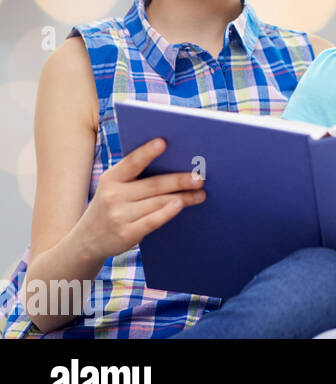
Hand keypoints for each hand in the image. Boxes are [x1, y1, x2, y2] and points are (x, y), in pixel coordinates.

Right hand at [72, 137, 206, 261]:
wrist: (87, 241)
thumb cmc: (110, 206)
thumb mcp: (113, 188)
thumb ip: (135, 176)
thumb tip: (174, 164)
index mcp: (111, 178)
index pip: (131, 163)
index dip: (147, 152)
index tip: (163, 142)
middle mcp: (113, 196)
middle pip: (153, 185)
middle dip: (179, 180)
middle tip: (200, 177)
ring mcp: (119, 216)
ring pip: (158, 202)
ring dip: (183, 197)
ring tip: (200, 193)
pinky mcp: (126, 234)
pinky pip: (153, 220)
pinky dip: (168, 212)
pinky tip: (181, 205)